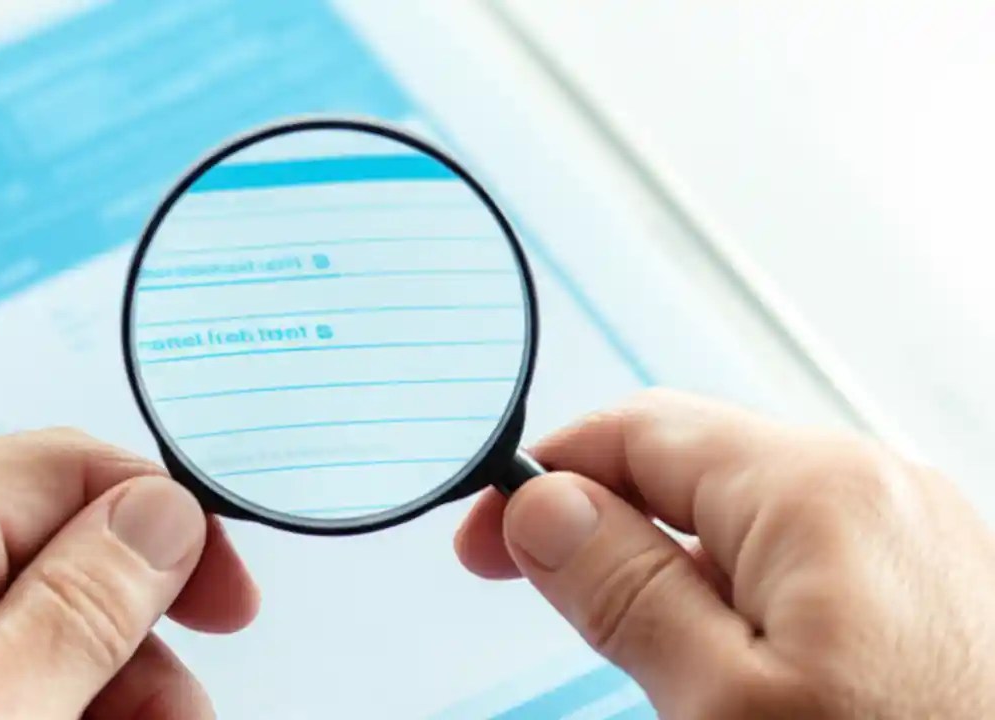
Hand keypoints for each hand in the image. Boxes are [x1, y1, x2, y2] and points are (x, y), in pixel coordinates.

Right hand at [456, 390, 994, 718]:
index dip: (542, 477)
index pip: (634, 429)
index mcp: (816, 489)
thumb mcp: (721, 703)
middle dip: (602, 520)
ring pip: (741, 514)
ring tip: (647, 652)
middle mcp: (875, 485)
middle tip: (541, 592)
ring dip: (668, 562)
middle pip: (688, 463)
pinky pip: (800, 554)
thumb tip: (542, 506)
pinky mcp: (929, 583)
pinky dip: (737, 589)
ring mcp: (911, 532)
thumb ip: (624, 589)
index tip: (485, 540)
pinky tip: (730, 658)